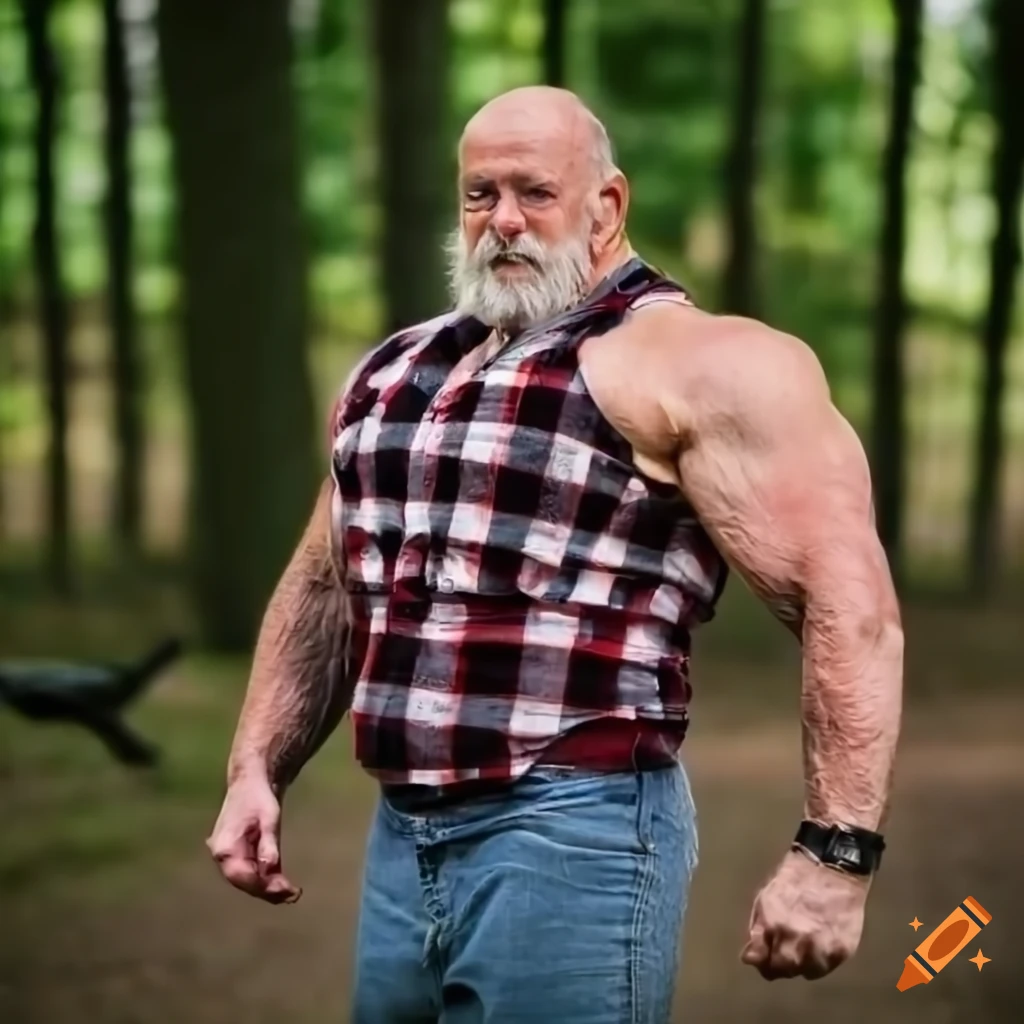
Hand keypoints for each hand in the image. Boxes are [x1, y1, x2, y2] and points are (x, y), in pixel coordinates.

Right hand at [206, 774, 301, 903]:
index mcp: (225, 847)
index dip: (263, 887)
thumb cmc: (259, 797)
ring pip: (248, 880)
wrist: (249, 782)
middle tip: (293, 895)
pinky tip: (283, 885)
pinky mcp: (238, 854)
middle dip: (268, 890)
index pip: (242, 876)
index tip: (285, 891)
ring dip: (268, 887)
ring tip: (291, 893)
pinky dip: (265, 878)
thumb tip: (269, 870)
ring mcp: (228, 856)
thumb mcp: (269, 818)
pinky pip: (250, 872)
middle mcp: (222, 856)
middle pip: (245, 882)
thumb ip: (268, 844)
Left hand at [741, 849, 867, 979]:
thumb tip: (750, 956)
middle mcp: (795, 940)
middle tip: (781, 954)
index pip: (760, 960)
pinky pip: (824, 969)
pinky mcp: (841, 952)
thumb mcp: (765, 897)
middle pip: (782, 970)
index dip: (759, 961)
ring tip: (801, 948)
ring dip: (799, 964)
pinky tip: (816, 948)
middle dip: (778, 965)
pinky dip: (817, 963)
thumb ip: (758, 929)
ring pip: (803, 973)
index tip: (760, 958)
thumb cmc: (794, 880)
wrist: (832, 869)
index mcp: (772, 924)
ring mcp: (820, 948)